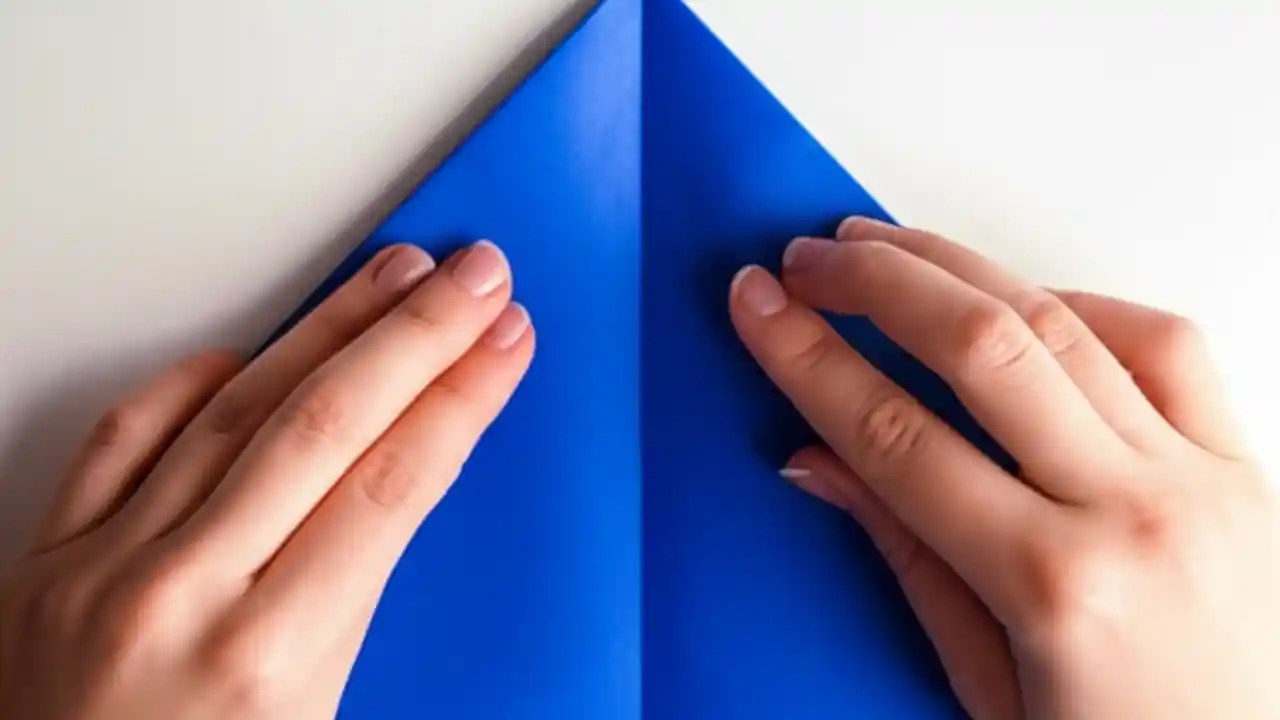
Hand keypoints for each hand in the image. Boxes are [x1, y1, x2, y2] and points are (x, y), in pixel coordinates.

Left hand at [0, 241, 533, 718]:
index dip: (461, 398)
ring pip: (233, 408)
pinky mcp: (44, 564)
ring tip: (390, 280)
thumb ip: (359, 608)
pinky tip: (241, 351)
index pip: (394, 484)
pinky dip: (187, 384)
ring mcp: (103, 571)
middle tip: (473, 278)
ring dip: (326, 331)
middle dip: (417, 335)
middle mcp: (182, 598)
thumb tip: (411, 479)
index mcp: (271, 664)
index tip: (504, 343)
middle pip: (326, 423)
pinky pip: (122, 439)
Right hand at [729, 218, 1279, 719]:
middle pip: (980, 347)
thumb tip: (820, 463)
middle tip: (811, 258)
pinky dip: (1081, 303)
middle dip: (877, 283)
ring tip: (888, 247)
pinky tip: (1022, 298)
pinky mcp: (1242, 462)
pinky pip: (1163, 342)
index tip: (761, 307)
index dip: (810, 359)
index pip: (895, 436)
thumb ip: (907, 559)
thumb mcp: (987, 687)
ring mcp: (1199, 477)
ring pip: (1063, 322)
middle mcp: (1133, 514)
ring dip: (958, 268)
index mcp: (1053, 586)